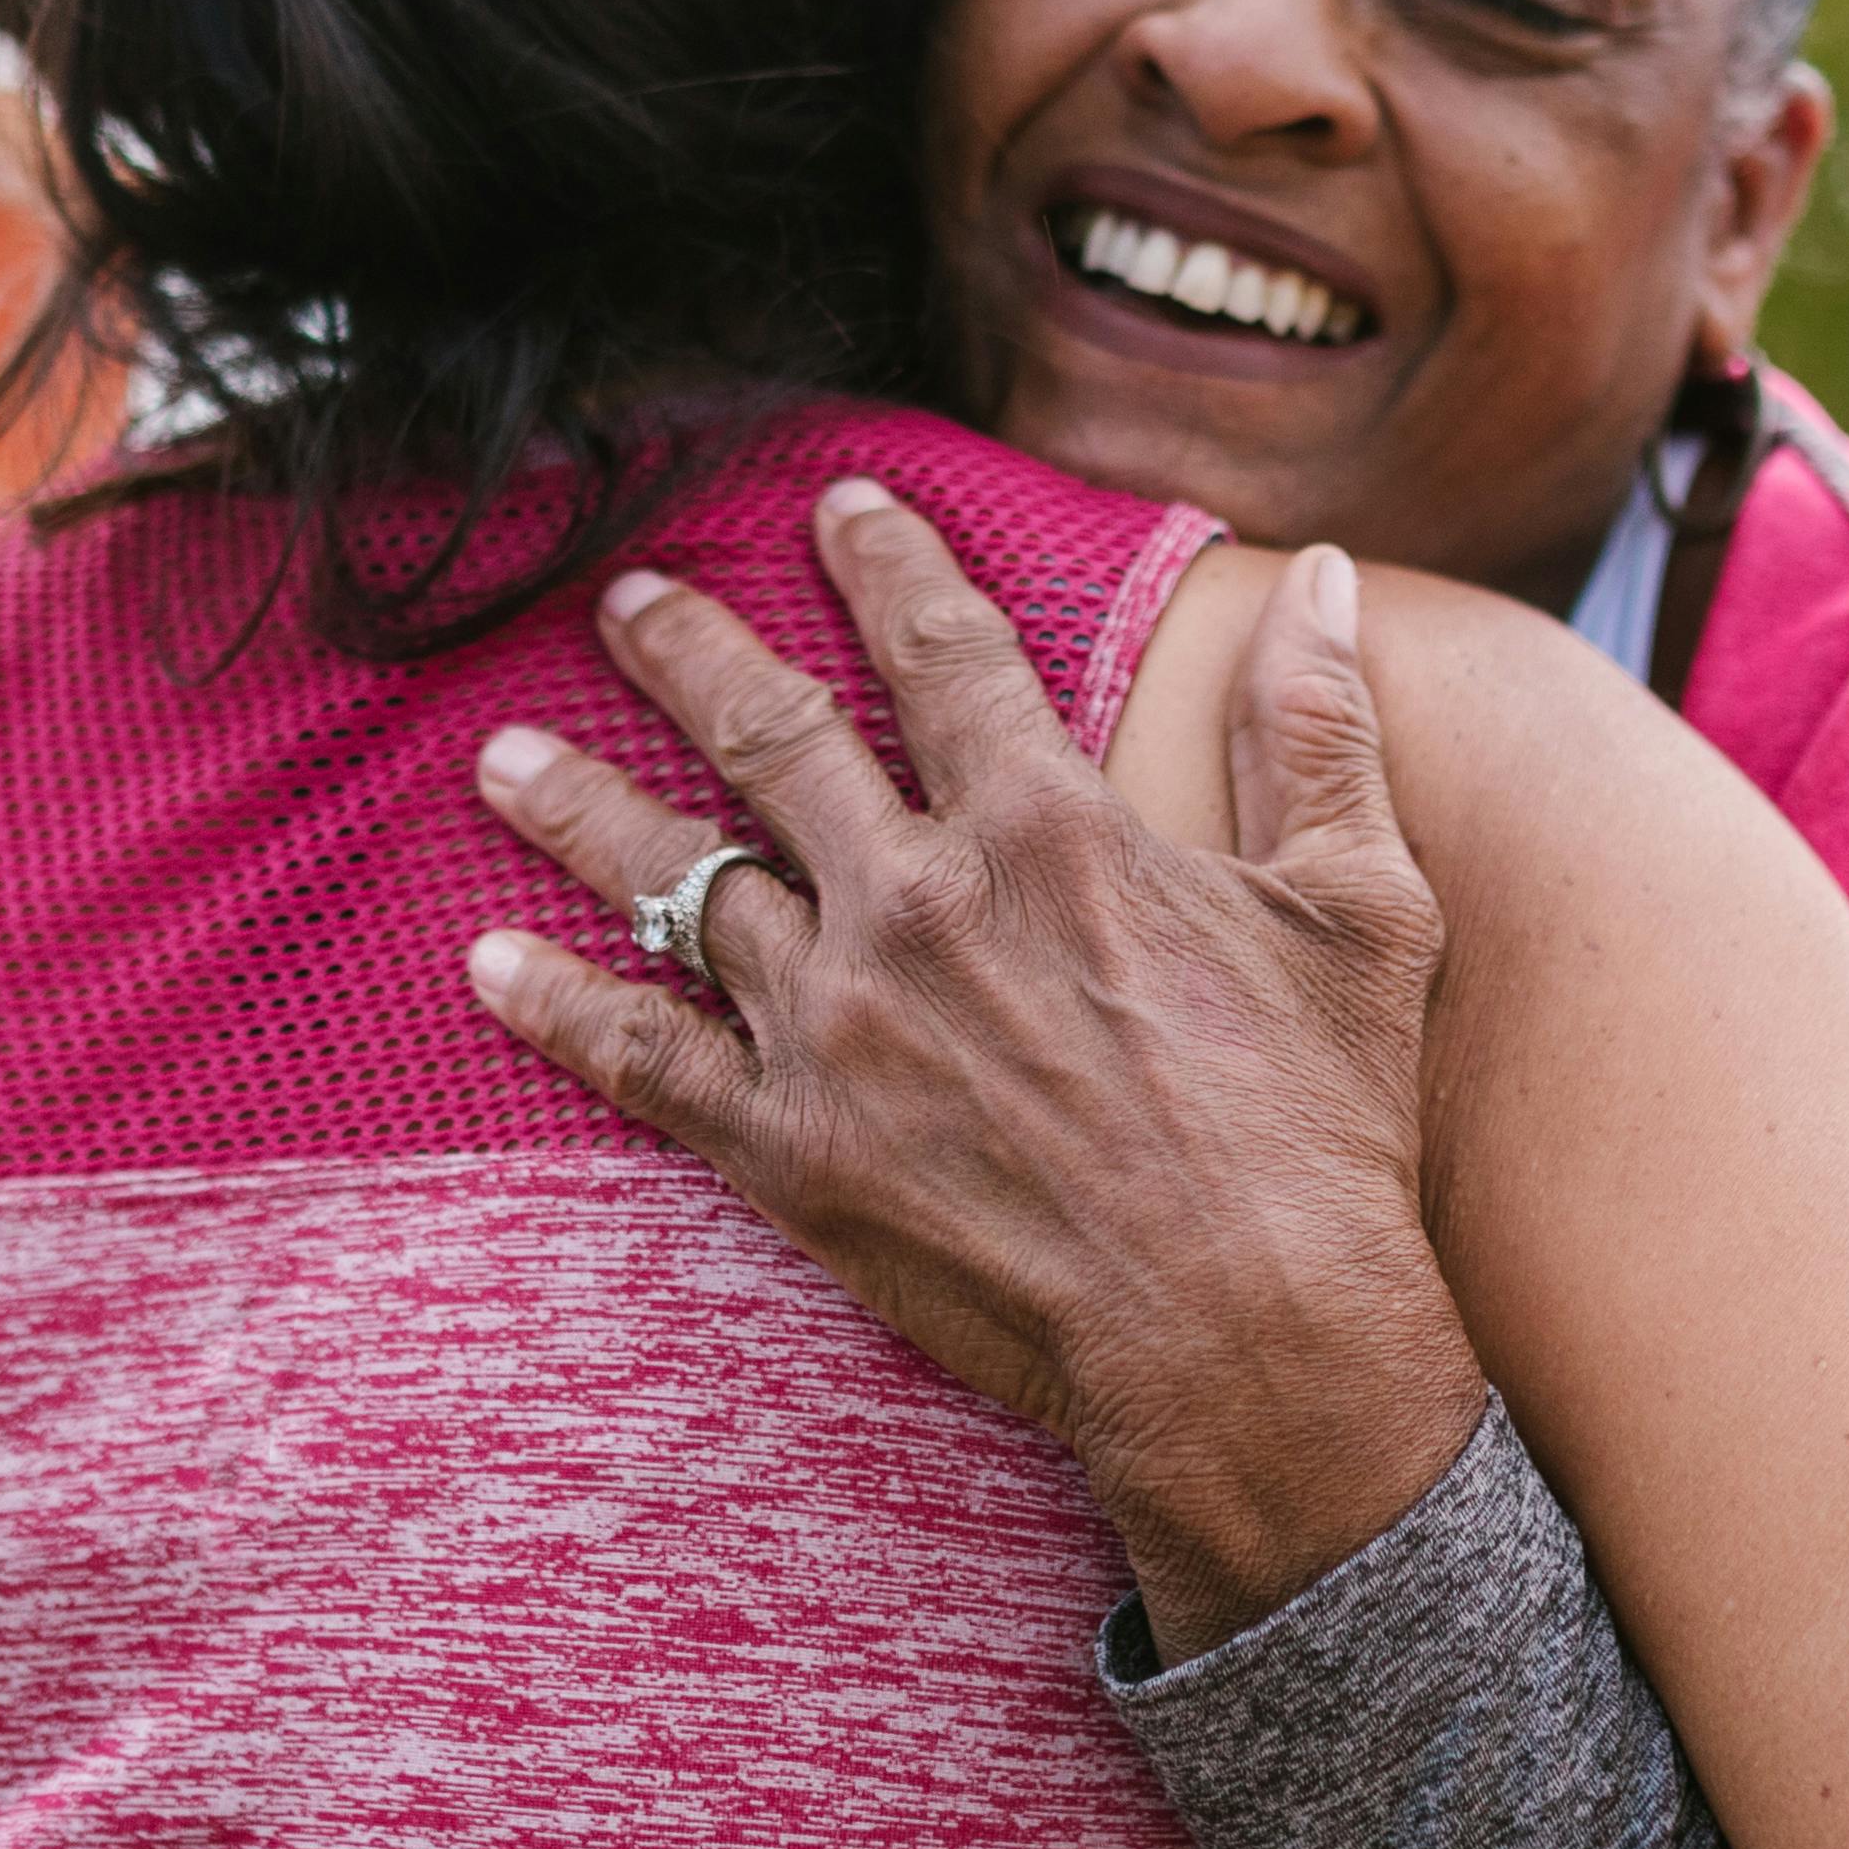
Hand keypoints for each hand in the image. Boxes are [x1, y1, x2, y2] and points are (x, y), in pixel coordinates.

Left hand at [460, 482, 1490, 1658]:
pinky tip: (487, 963)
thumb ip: (1321, 731)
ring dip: (581, 807)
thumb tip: (1332, 580)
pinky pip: (638, 1057)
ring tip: (507, 753)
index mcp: (1050, 828)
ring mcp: (839, 1024)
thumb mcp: (1362, 909)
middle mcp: (919, 902)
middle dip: (688, 653)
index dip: (885, 565)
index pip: (943, 650)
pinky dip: (554, 1003)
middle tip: (626, 599)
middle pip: (773, 738)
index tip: (835, 507)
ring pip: (677, 879)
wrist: (1247, 1341)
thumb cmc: (1318, 1131)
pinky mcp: (789, 1147)